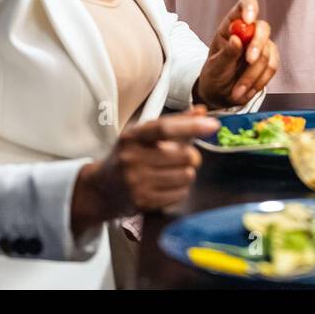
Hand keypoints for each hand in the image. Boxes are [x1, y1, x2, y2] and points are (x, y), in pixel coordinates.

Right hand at [72, 110, 218, 232]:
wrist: (101, 190)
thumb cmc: (128, 157)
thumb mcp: (144, 135)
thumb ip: (174, 123)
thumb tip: (202, 111)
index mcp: (133, 136)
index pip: (165, 128)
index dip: (191, 126)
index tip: (213, 125)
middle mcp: (132, 158)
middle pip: (183, 155)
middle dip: (192, 156)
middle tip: (185, 157)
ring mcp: (136, 182)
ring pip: (186, 175)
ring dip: (186, 173)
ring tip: (173, 172)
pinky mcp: (143, 201)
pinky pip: (180, 194)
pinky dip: (180, 189)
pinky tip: (167, 186)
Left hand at [195, 0, 279, 107]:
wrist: (221, 94)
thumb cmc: (215, 75)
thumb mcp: (214, 67)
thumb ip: (226, 54)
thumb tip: (237, 39)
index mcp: (231, 26)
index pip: (245, 5)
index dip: (249, 8)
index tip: (248, 20)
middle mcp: (249, 32)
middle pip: (262, 28)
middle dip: (257, 45)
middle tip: (249, 61)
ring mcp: (262, 45)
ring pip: (267, 52)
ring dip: (253, 74)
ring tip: (236, 90)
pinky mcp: (270, 60)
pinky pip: (272, 66)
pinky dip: (260, 81)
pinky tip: (246, 90)